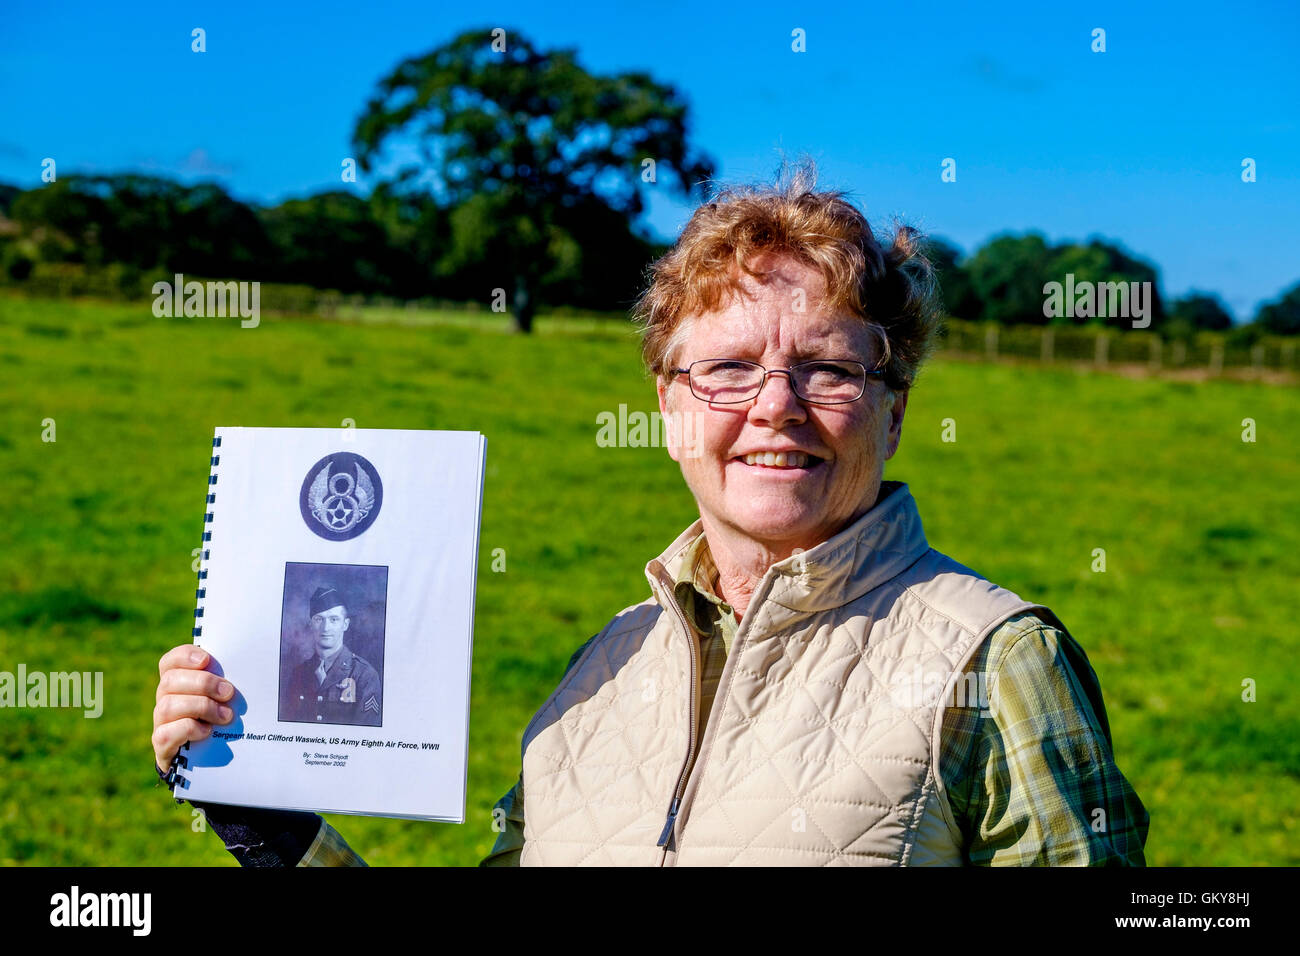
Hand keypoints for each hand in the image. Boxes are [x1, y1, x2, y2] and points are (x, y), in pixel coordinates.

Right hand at [152, 645, 235, 773]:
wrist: (206, 760)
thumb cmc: (219, 719)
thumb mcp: (223, 698)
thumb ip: (226, 682)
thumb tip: (251, 665)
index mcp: (178, 682)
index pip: (170, 662)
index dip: (185, 656)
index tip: (207, 660)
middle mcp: (165, 699)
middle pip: (170, 681)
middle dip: (203, 684)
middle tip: (228, 693)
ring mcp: (161, 722)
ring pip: (167, 706)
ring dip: (201, 707)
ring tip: (226, 716)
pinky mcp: (162, 744)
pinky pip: (168, 732)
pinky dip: (190, 729)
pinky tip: (208, 731)